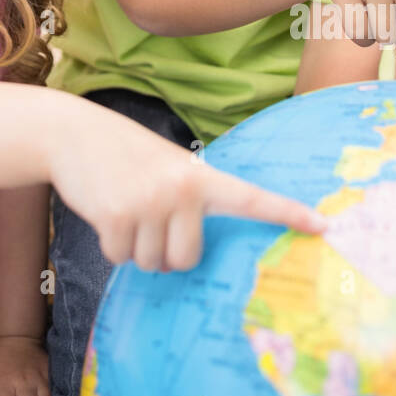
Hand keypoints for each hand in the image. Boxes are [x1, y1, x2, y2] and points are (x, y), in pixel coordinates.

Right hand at [48, 96, 327, 272]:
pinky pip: (120, 258)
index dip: (287, 214)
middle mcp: (181, 189)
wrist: (71, 132)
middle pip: (187, 260)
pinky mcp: (117, 215)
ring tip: (123, 207)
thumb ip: (188, 200)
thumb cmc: (122, 155)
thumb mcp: (166, 166)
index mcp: (200, 176)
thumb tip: (185, 256)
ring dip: (133, 247)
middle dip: (163, 252)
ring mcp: (149, 202)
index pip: (251, 198)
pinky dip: (109, 245)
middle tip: (146, 220)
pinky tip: (104, 211)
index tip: (324, 228)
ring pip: (152, 263)